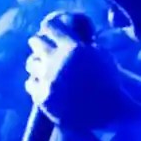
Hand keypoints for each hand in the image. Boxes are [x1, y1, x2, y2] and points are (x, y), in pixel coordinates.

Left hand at [25, 14, 128, 131]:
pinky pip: (30, 83)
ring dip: (38, 64)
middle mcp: (57, 61)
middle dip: (40, 43)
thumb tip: (69, 36)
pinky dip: (37, 82)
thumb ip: (83, 44)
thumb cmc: (110, 83)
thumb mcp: (101, 55)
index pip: (51, 27)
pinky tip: (45, 85)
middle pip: (36, 42)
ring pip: (31, 63)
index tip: (51, 31)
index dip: (51, 27)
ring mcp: (48, 80)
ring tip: (44, 68)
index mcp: (73, 48)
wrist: (109, 113)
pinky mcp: (43, 97)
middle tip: (42, 47)